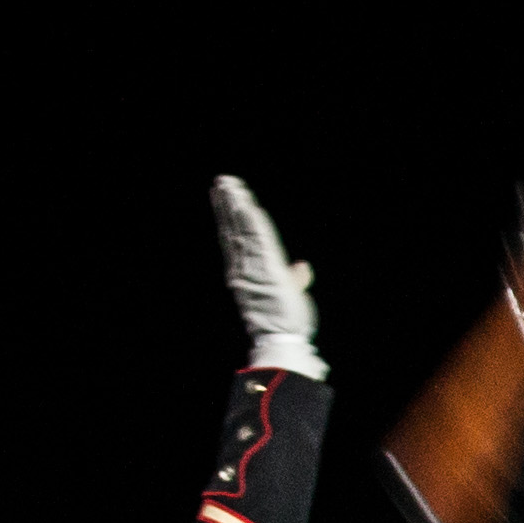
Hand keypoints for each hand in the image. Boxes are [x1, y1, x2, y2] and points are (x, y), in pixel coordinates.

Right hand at [210, 175, 323, 381]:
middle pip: (233, 229)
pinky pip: (259, 242)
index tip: (226, 195)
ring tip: (229, 185)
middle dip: (228, 204)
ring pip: (242, 231)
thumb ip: (294, 278)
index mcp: (247, 271)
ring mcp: (253, 268)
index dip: (231, 216)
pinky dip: (253, 224)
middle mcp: (244, 267)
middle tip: (221, 181)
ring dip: (237, 207)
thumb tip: (302, 268)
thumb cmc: (285, 321)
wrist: (283, 341)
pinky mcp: (267, 271)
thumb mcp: (290, 294)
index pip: (237, 237)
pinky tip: (249, 207)